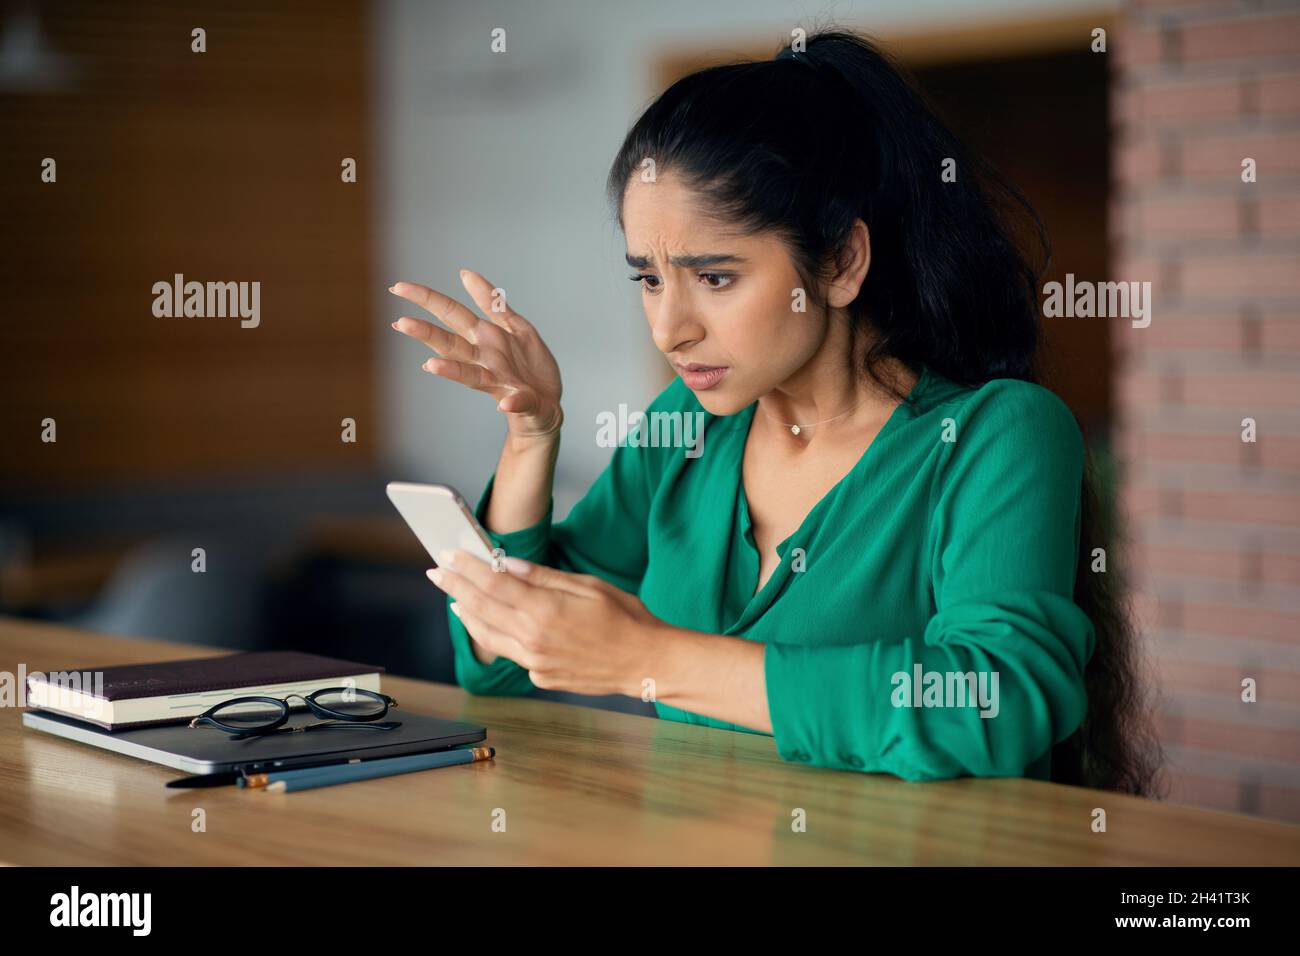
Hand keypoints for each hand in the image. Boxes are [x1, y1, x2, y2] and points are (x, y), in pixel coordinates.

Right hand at [389, 272, 563, 439]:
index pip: (449, 314)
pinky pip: (517, 401)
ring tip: (432, 365)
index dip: (426, 299)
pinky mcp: (520, 401)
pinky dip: (511, 402)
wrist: (546, 404)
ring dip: (451, 371)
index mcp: (483, 337)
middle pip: (450, 343)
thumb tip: (464, 273)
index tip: (398, 288)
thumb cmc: (527, 366)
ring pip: (470, 375)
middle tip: (401, 323)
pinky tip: (504, 404)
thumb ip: (491, 303)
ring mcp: (499, 381)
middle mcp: (483, 359)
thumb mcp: (514, 326)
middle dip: (426, 333)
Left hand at [429, 550, 664, 696]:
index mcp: (545, 611)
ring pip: (488, 636)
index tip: (449, 554)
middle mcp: (533, 639)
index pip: (493, 584)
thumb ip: (543, 577)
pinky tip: (490, 624)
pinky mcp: (541, 678)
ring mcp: (535, 663)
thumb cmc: (626, 618)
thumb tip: (505, 563)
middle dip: (455, 587)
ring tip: (454, 598)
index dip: (467, 567)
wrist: (647, 663)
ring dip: (467, 614)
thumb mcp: (587, 586)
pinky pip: (511, 653)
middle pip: (481, 608)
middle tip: (436, 571)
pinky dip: (494, 635)